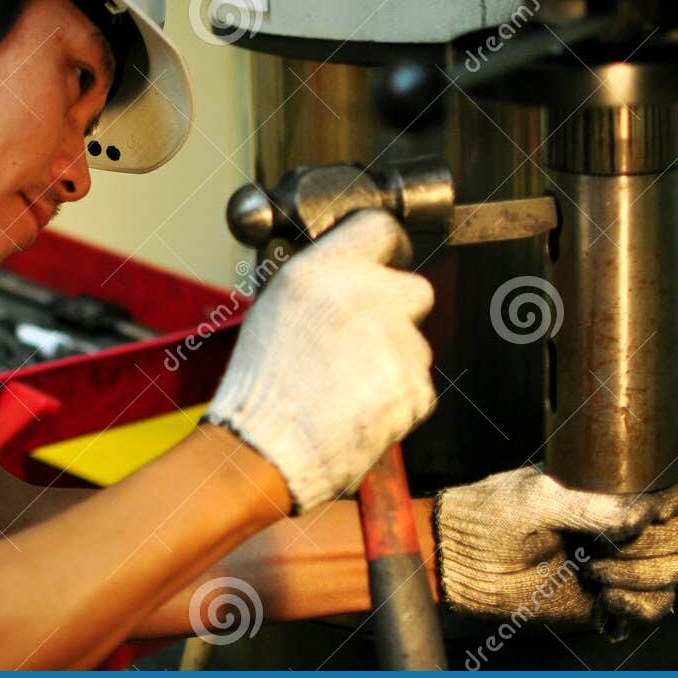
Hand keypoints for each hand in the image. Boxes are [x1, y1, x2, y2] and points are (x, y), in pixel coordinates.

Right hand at [204, 210, 436, 513]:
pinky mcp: (415, 387)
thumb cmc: (260, 384)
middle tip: (362, 340)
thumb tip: (348, 276)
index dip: (386, 247)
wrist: (266, 449)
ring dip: (391, 362)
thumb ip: (320, 283)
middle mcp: (367, 297)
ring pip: (414, 344)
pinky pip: (417, 385)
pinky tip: (357, 408)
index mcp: (324, 270)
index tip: (385, 260)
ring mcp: (397, 342)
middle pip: (414, 289)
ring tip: (344, 386)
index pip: (379, 228)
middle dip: (397, 312)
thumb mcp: (274, 309)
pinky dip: (395, 398)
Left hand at [435, 464, 677, 623]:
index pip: (669, 485)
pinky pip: (656, 607)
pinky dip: (640, 606)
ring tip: (592, 570)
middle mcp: (619, 523)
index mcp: (605, 488)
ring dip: (640, 575)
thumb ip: (591, 504)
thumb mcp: (535, 499)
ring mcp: (618, 562)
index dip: (677, 495)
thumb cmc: (489, 515)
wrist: (460, 563)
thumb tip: (648, 511)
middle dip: (650, 543)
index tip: (657, 508)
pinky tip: (605, 598)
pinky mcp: (611, 599)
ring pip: (673, 571)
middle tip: (601, 546)